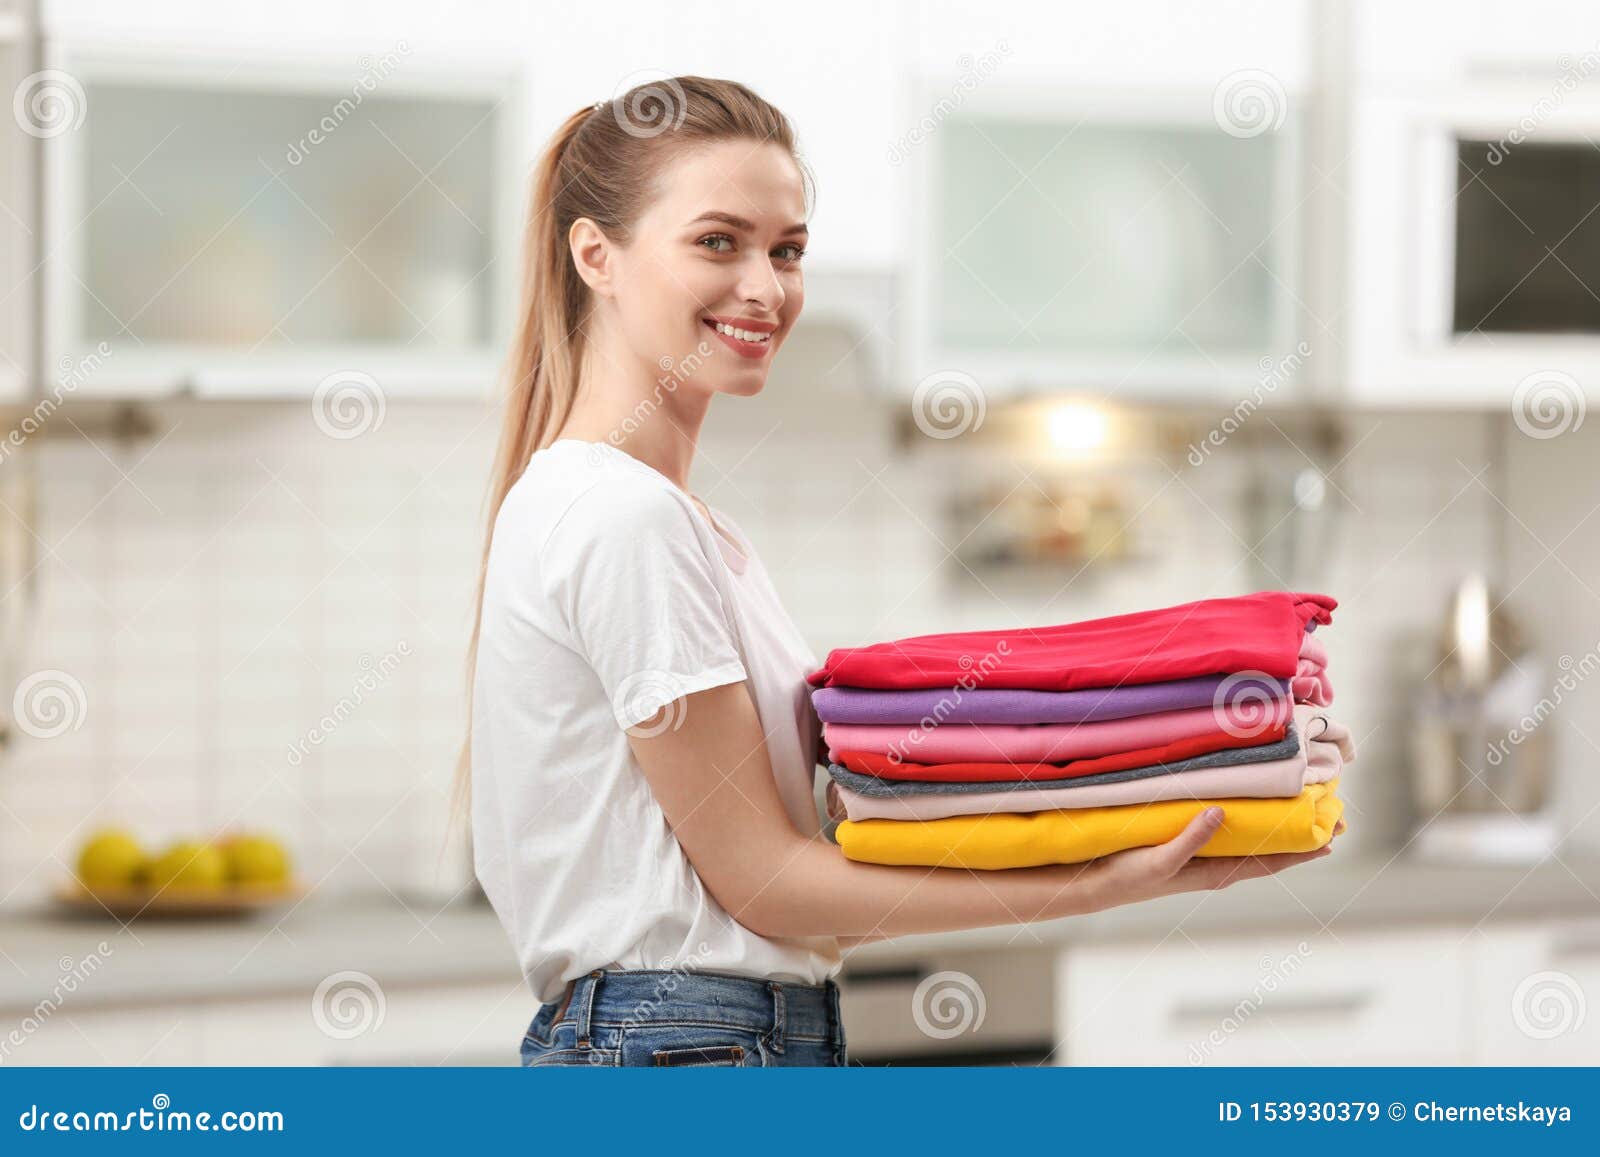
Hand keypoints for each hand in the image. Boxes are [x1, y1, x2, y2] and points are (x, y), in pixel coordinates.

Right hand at [1071, 808, 1343, 913]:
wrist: (1096, 885)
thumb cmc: (1127, 876)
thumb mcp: (1159, 860)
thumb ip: (1190, 839)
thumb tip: (1222, 813)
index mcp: (1214, 872)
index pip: (1268, 862)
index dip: (1300, 852)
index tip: (1331, 839)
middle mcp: (1214, 866)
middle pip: (1267, 852)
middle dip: (1299, 838)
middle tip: (1332, 817)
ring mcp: (1201, 857)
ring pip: (1250, 843)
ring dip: (1277, 829)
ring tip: (1301, 811)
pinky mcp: (1187, 847)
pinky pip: (1228, 835)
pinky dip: (1248, 824)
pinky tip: (1250, 809)